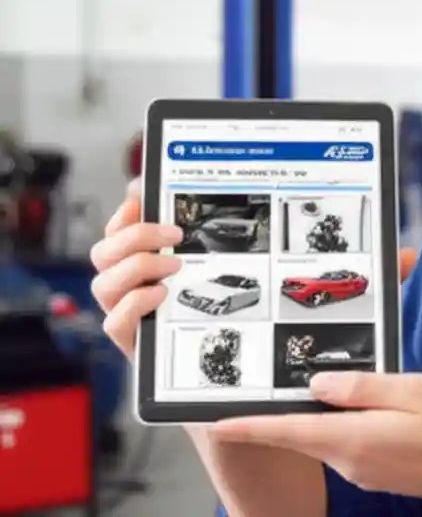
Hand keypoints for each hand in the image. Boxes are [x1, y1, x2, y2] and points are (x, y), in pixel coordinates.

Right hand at [89, 178, 184, 357]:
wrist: (192, 352)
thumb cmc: (185, 306)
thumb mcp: (190, 267)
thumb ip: (179, 238)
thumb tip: (163, 200)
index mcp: (129, 262)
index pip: (116, 230)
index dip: (126, 211)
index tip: (143, 196)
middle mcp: (118, 284)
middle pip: (103, 252)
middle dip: (137, 236)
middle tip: (174, 235)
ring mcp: (118, 310)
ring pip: (104, 283)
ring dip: (139, 267)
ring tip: (173, 266)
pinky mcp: (127, 337)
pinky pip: (115, 320)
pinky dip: (137, 303)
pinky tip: (160, 294)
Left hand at [209, 372, 421, 504]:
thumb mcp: (413, 390)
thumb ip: (363, 386)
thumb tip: (320, 384)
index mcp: (353, 437)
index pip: (286, 430)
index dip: (248, 425)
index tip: (216, 422)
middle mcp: (350, 459)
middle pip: (303, 431)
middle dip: (282, 411)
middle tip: (264, 385)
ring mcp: (362, 470)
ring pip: (327, 436)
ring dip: (321, 416)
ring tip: (325, 386)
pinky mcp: (376, 472)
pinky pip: (348, 443)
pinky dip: (344, 425)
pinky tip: (364, 410)